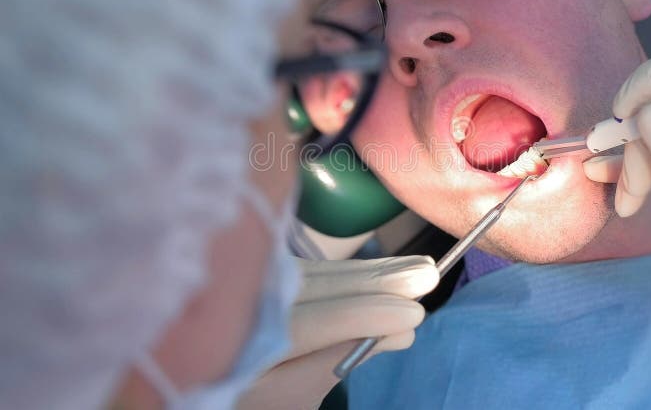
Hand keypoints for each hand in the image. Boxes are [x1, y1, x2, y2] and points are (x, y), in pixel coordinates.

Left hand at [238, 255, 438, 409]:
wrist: (211, 359)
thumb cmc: (252, 388)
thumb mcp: (290, 395)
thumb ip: (334, 364)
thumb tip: (396, 333)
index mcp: (243, 344)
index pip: (310, 324)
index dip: (362, 316)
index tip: (410, 313)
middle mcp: (246, 300)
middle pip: (322, 287)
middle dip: (379, 282)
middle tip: (429, 275)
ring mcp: (255, 277)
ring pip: (325, 272)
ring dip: (376, 271)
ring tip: (422, 268)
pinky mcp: (269, 269)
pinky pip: (321, 269)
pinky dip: (358, 270)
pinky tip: (389, 268)